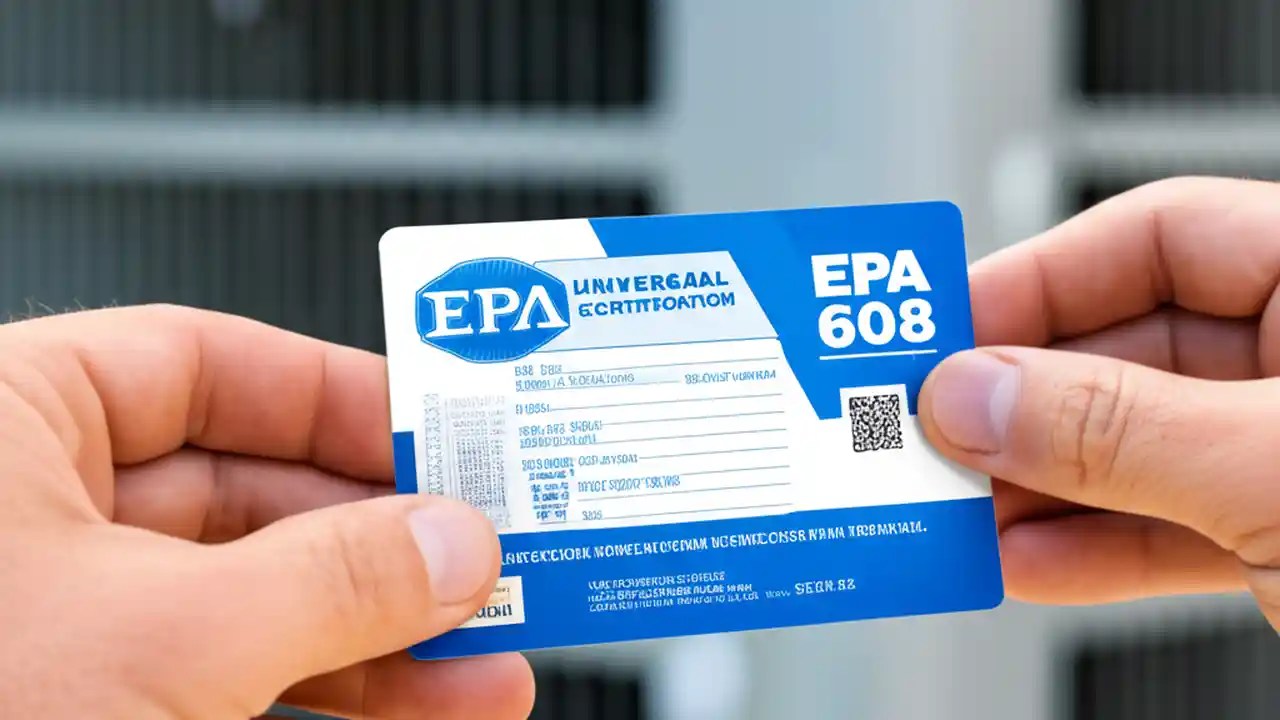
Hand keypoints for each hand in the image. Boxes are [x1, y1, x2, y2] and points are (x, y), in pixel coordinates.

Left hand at [0, 306, 533, 718]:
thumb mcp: (165, 639)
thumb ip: (330, 576)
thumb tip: (450, 541)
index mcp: (7, 423)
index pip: (206, 364)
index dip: (339, 395)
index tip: (444, 438)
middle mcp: (31, 510)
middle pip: (255, 490)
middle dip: (387, 541)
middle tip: (490, 560)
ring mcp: (63, 617)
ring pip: (257, 597)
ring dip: (382, 633)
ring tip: (485, 662)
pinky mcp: (90, 702)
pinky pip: (234, 674)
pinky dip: (330, 690)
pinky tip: (418, 708)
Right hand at [917, 177, 1279, 627]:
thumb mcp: (1276, 469)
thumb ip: (1117, 429)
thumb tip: (974, 396)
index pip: (1158, 236)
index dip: (1037, 278)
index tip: (942, 333)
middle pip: (1127, 351)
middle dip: (1020, 406)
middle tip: (929, 435)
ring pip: (1137, 449)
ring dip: (1038, 488)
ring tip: (957, 510)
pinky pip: (1172, 528)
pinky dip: (1092, 549)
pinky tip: (1025, 561)